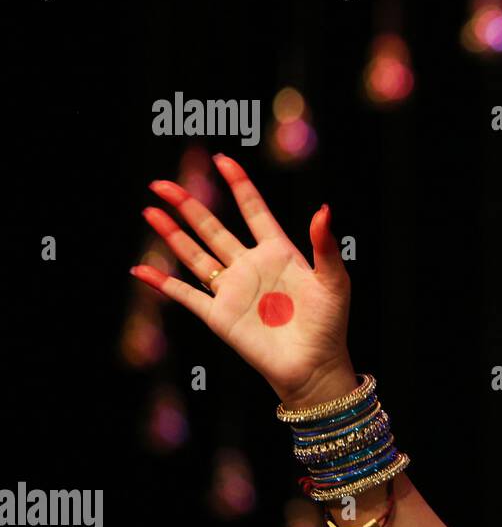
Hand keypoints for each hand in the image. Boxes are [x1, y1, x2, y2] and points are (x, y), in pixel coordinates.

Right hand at [130, 153, 356, 408]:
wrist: (315, 366)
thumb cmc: (330, 324)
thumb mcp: (335, 281)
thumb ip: (326, 246)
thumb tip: (324, 209)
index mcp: (279, 252)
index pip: (254, 211)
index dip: (238, 185)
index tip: (221, 159)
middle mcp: (250, 266)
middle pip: (213, 228)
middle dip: (188, 205)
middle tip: (161, 183)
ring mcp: (232, 290)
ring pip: (195, 255)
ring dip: (172, 234)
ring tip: (149, 211)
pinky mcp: (219, 316)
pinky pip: (185, 295)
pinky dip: (162, 282)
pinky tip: (141, 269)